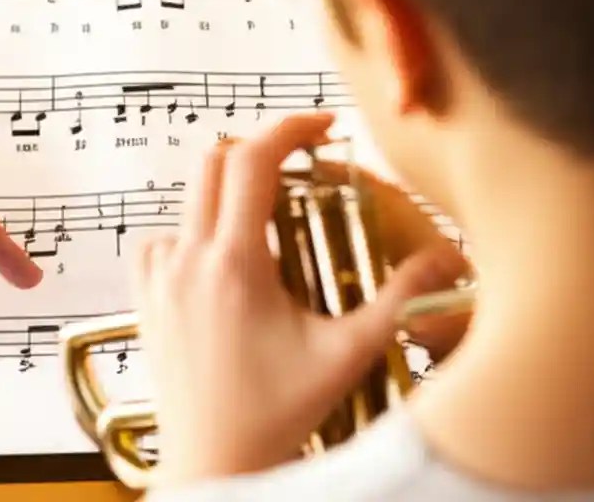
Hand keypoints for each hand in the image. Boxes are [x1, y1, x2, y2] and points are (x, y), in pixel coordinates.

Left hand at [134, 113, 470, 485]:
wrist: (213, 465)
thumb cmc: (274, 418)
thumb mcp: (346, 355)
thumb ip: (399, 302)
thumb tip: (447, 261)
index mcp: (234, 264)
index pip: (252, 159)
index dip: (290, 127)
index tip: (322, 127)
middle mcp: (187, 261)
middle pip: (213, 162)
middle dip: (259, 150)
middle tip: (300, 165)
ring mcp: (159, 280)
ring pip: (185, 198)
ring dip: (226, 191)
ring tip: (268, 219)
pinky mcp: (146, 300)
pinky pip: (162, 238)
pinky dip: (193, 230)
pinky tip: (224, 261)